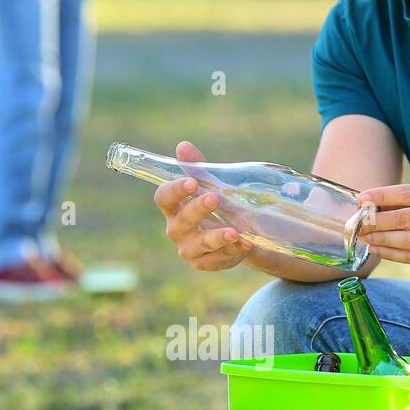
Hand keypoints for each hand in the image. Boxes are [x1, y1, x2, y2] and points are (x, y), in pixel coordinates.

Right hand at [154, 141, 251, 271]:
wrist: (243, 234)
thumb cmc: (222, 205)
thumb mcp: (214, 185)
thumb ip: (199, 169)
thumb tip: (183, 146)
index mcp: (174, 207)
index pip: (163, 198)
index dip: (175, 191)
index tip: (192, 182)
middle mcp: (177, 229)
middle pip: (181, 221)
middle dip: (198, 210)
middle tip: (216, 198)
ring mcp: (189, 249)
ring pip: (200, 244)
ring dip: (217, 237)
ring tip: (234, 232)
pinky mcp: (205, 263)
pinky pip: (217, 259)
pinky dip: (233, 251)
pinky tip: (246, 243)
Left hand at [356, 181, 409, 263]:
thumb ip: (409, 198)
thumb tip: (373, 204)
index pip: (407, 194)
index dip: (381, 196)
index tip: (361, 198)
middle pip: (403, 220)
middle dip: (375, 223)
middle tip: (357, 224)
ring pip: (406, 242)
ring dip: (380, 240)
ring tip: (364, 238)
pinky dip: (393, 254)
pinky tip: (379, 249)